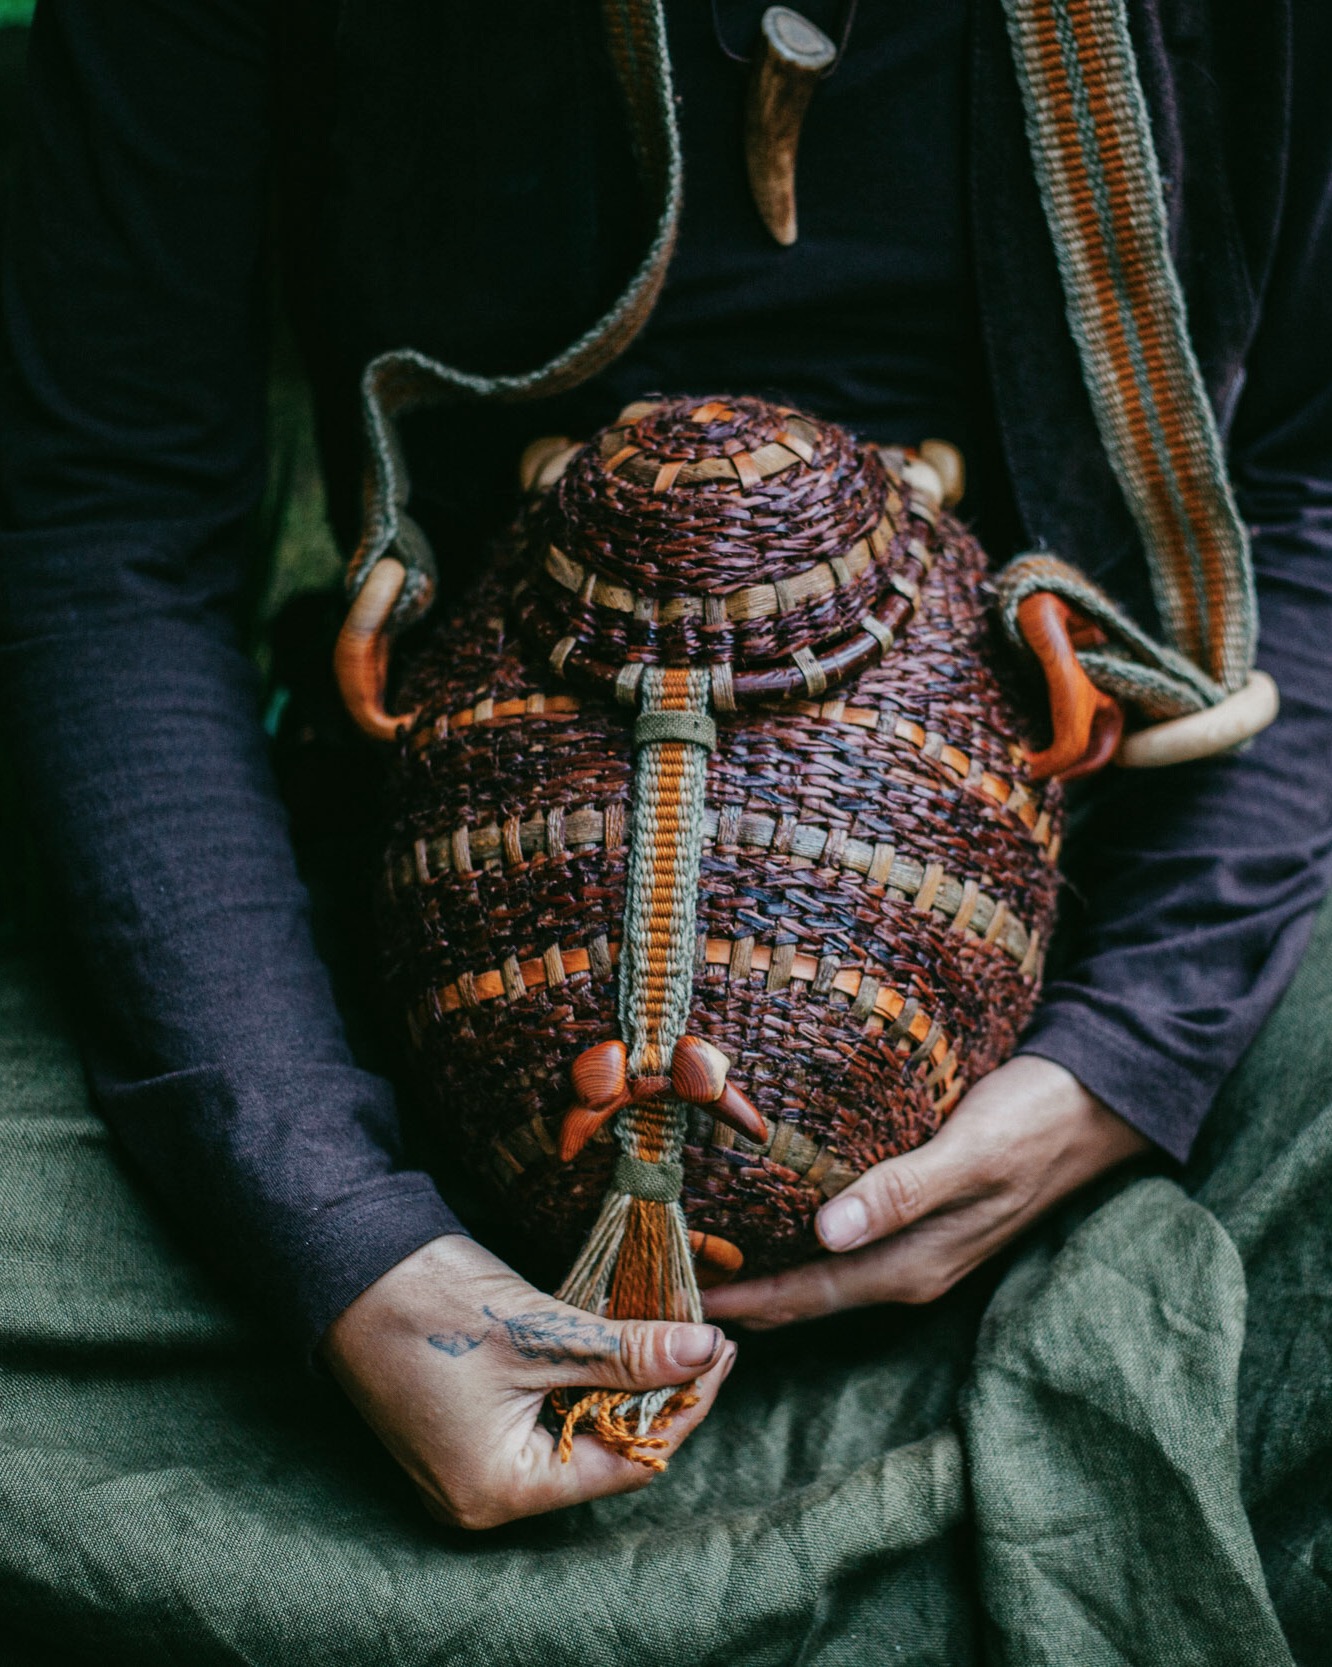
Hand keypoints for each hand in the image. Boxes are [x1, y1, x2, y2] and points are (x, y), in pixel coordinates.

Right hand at [323, 1234, 734, 1529]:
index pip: (622, 1463)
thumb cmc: (430, 1304)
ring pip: (578, 1429)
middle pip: (602, 1451)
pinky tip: (622, 1340)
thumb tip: (705, 1352)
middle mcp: (484, 1491)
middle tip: (707, 1338)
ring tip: (675, 1334)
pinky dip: (586, 1377)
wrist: (345, 1261)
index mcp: (499, 1489)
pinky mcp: (467, 1425)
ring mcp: (471, 1460)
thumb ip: (625, 1351)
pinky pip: (546, 1413)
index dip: (681, 1409)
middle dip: (659, 1395)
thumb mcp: (539, 1330)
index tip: (723, 1353)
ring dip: (625, 1382)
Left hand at [704, 1055, 1149, 1328]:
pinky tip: (761, 1208)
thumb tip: (828, 1237)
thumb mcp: (970, 1153)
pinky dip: (793, 1234)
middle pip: (803, 1293)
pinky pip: (839, 1237)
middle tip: (657, 1274)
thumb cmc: (1032, 1119)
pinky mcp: (919, 1212)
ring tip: (693, 1251)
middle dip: (736, 1293)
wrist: (1096, 1100)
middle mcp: (909, 1266)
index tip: (668, 1292)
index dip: (737, 1302)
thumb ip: (903, 1193)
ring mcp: (916, 1243)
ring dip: (760, 1266)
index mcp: (913, 1264)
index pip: (803, 1297)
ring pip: (819, 1268)